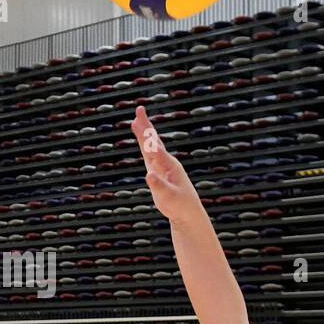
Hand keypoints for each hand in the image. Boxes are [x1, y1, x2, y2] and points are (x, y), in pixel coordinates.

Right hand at [131, 106, 203, 221]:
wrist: (186, 213)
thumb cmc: (180, 206)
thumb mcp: (169, 197)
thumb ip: (159, 186)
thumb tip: (148, 175)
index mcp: (170, 166)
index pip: (157, 150)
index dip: (148, 139)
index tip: (141, 126)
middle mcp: (166, 162)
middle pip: (153, 141)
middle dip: (146, 126)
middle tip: (139, 110)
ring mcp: (162, 166)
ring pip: (151, 146)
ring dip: (144, 133)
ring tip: (136, 121)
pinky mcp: (158, 171)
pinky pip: (149, 154)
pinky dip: (145, 145)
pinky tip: (143, 138)